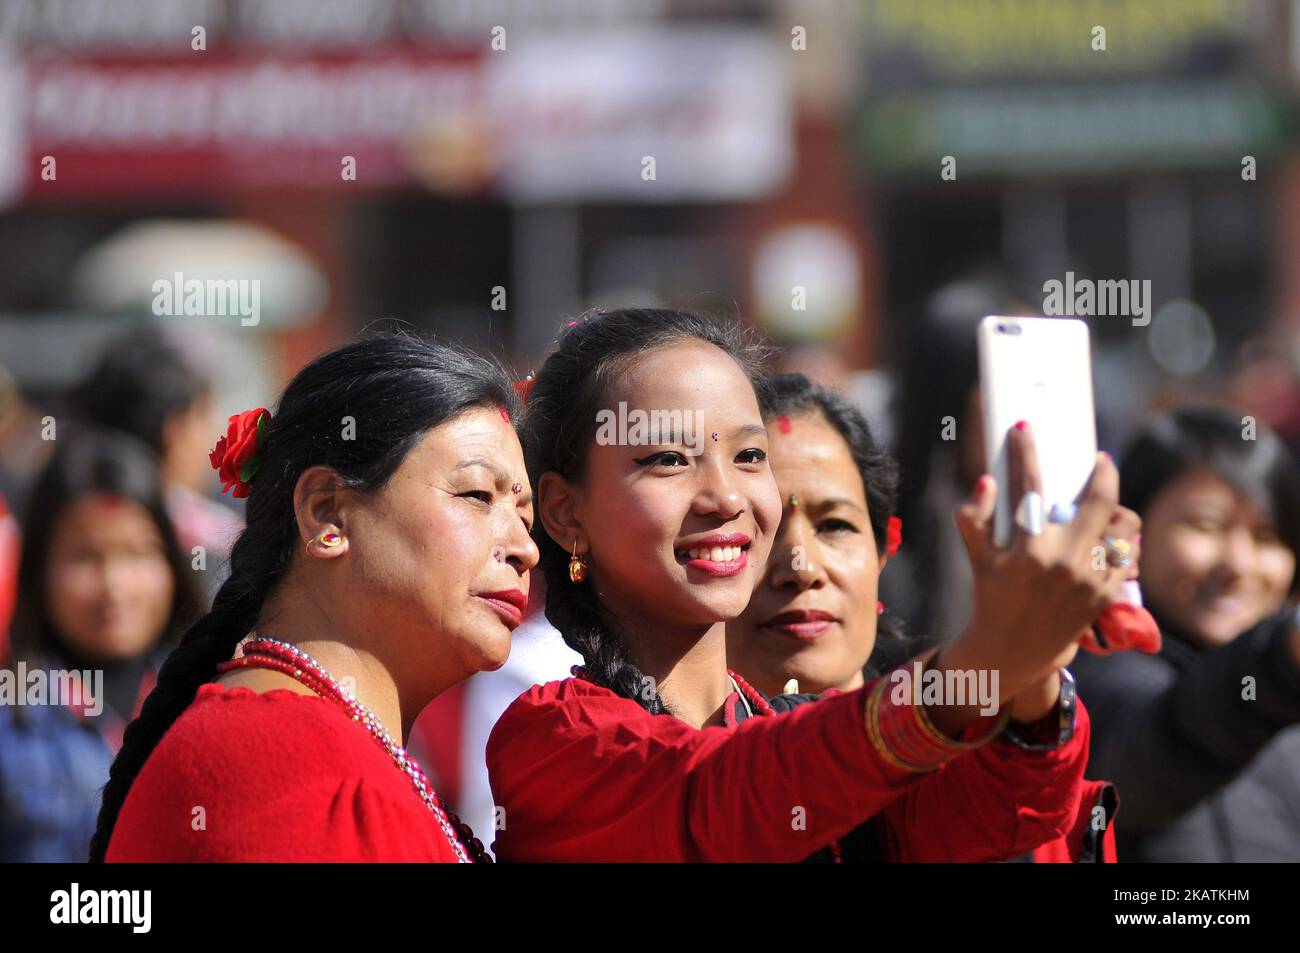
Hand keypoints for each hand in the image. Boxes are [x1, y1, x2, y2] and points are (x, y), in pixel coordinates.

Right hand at [940, 423, 1135, 704]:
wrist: (1016, 650)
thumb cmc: (992, 597)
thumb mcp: (977, 559)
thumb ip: (974, 518)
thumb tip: (986, 481)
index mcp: (1028, 549)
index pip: (1029, 486)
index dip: (1025, 451)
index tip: (1024, 429)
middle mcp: (1064, 561)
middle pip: (1099, 499)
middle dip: (1104, 471)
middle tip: (1101, 460)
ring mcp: (1090, 578)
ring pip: (1123, 526)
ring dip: (1118, 508)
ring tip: (1108, 504)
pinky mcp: (1106, 592)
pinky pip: (1128, 553)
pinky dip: (1123, 539)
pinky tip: (1111, 534)